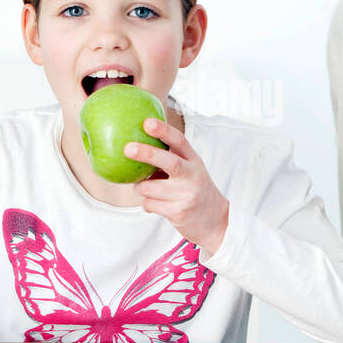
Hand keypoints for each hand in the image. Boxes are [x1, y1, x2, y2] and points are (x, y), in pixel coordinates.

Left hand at [125, 117, 230, 255]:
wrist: (215, 221)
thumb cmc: (193, 191)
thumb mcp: (189, 171)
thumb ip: (169, 159)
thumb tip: (135, 146)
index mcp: (194, 161)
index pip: (180, 141)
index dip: (163, 130)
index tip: (147, 122)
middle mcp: (193, 176)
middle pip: (170, 161)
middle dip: (147, 153)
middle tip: (128, 148)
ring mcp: (187, 195)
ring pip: (150, 188)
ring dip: (140, 188)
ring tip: (143, 188)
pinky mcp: (179, 212)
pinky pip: (150, 204)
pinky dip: (147, 204)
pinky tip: (154, 205)